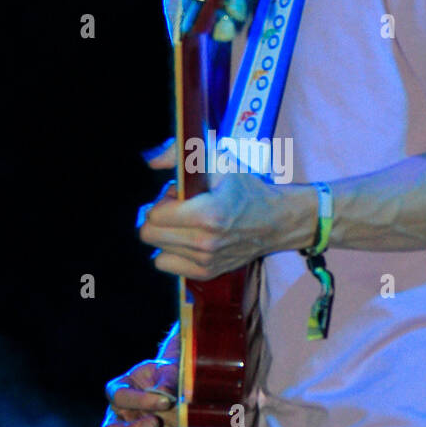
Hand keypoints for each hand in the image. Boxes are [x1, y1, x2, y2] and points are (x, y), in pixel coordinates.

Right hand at [102, 357, 178, 426]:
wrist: (179, 383)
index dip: (140, 401)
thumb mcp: (165, 369)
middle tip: (155, 423)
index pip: (119, 397)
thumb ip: (166, 379)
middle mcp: (122, 416)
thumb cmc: (166, 373)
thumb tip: (166, 394)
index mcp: (117, 391)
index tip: (166, 401)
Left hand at [138, 137, 307, 279]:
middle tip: (178, 209)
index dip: (162, 200)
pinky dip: (172, 251)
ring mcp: (205, 260)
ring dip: (167, 234)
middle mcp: (205, 242)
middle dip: (158, 218)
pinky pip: (166, 264)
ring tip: (187, 223)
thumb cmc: (245, 188)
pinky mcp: (206, 273)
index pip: (154, 215)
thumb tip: (151, 161)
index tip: (178, 195)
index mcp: (207, 214)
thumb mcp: (217, 160)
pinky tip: (189, 239)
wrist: (276, 221)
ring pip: (156, 249)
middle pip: (149, 235)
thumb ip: (180, 154)